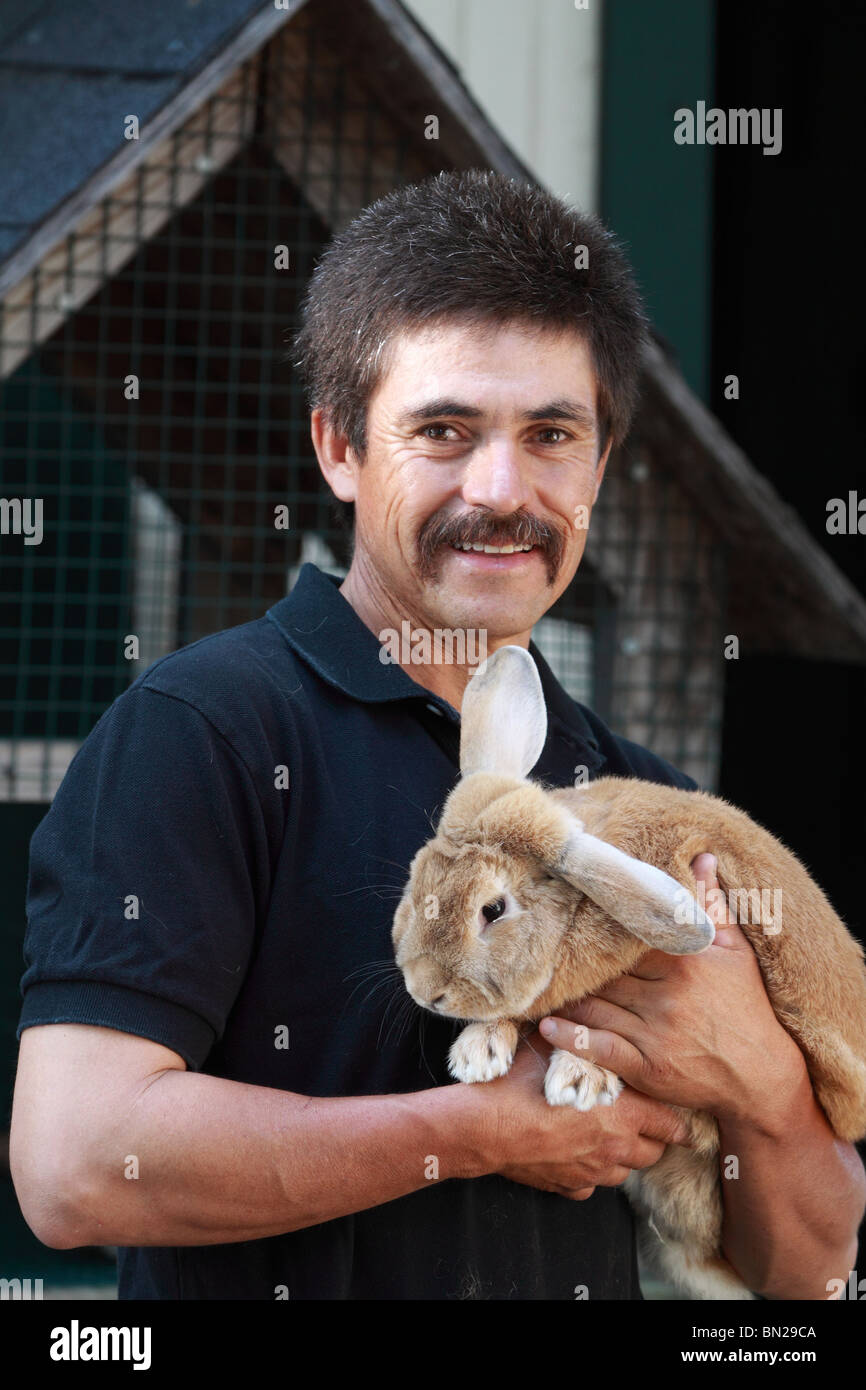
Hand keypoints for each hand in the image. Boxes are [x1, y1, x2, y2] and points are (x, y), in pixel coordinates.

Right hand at [471, 1025, 693, 1199]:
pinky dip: (589, 1173)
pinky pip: (590, 1185)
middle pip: (653, 1153)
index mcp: (622, 1112)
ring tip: (608, 1139)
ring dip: (621, 1158)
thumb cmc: (520, 1084)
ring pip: (624, 1173)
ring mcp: (593, 1171)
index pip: (670, 1124)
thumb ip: (579, 1037)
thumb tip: (582, 1008)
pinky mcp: (569, 1186)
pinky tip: (576, 1156)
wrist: (484, 1126)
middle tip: (642, 1125)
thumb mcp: (553, 1048)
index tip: (681, 1122)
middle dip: (651, 1141)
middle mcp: (614, 1146)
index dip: (677, 1123)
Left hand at [538, 853, 806, 1123]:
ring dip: (563, 997)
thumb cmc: (747, 1007)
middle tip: (541, 950)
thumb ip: (711, 905)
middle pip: (605, 973)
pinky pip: (599, 1049)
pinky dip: (569, 1038)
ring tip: (534, 985)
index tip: (568, 918)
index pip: (627, 939)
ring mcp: (654, 1034)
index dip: (596, 930)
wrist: (763, 1077)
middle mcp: (666, 996)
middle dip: (573, 965)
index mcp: (684, 963)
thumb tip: (702, 857)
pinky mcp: (646, 1067)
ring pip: (595, 1007)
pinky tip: (546, 1026)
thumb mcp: (734, 952)